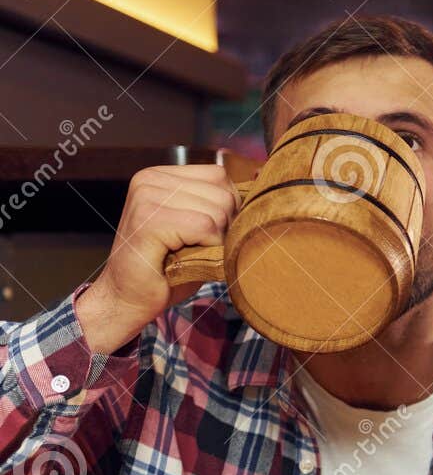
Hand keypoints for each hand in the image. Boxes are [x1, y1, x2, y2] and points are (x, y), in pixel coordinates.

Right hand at [77, 164, 238, 353]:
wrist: (127, 299)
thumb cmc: (167, 267)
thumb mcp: (197, 228)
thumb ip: (219, 206)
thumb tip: (262, 188)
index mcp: (160, 175)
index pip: (220, 176)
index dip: (226, 210)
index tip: (203, 235)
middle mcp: (150, 179)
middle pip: (224, 194)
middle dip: (223, 228)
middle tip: (194, 249)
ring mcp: (146, 196)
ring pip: (218, 211)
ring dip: (212, 241)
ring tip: (186, 253)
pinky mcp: (148, 219)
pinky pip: (205, 227)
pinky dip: (205, 249)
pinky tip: (182, 258)